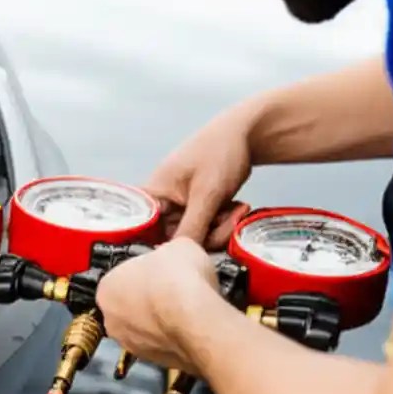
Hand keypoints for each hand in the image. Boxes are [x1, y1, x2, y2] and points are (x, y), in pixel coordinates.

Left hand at [96, 238, 219, 372]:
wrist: (198, 321)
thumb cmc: (179, 280)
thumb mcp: (178, 246)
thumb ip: (168, 252)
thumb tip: (174, 255)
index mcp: (106, 287)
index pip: (121, 275)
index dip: (143, 271)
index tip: (160, 270)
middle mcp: (111, 320)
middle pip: (129, 304)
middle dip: (149, 297)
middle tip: (173, 287)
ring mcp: (130, 344)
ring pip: (144, 327)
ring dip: (161, 319)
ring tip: (186, 308)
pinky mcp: (153, 362)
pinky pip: (162, 345)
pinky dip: (174, 337)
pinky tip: (191, 326)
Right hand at [145, 105, 256, 249]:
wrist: (245, 136)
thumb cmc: (218, 153)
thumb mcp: (206, 194)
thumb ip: (192, 229)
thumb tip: (178, 258)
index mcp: (151, 197)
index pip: (147, 235)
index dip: (171, 246)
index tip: (197, 242)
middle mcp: (160, 206)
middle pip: (176, 241)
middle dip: (209, 234)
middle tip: (231, 218)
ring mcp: (178, 209)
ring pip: (195, 238)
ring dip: (221, 229)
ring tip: (237, 209)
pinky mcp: (194, 211)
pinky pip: (204, 230)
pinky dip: (223, 224)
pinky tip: (236, 209)